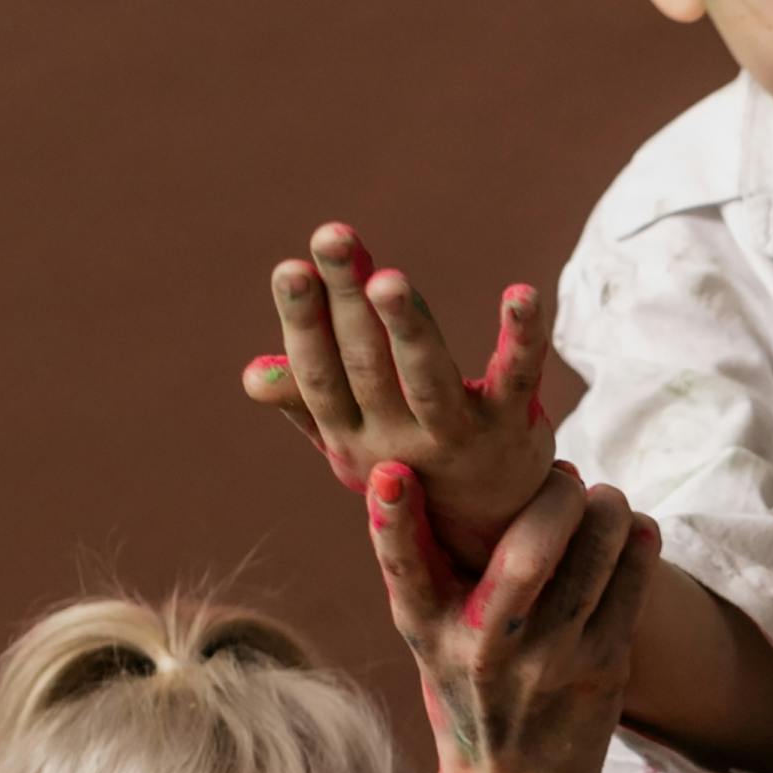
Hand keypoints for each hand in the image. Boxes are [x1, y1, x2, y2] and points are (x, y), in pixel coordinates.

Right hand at [245, 228, 559, 575]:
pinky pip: (517, 378)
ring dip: (409, 327)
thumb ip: (306, 402)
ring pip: (429, 379)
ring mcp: (457, 437)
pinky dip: (521, 337)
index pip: (319, 374)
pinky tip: (522, 293)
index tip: (290, 268)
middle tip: (333, 237)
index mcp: (350, 436)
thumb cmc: (411, 470)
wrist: (492, 535)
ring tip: (390, 279)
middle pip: (367, 364)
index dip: (303, 322)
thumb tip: (251, 376)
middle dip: (348, 300)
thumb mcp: (351, 441)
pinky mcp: (512, 429)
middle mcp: (397, 441)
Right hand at [366, 448, 659, 772]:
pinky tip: (631, 529)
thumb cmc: (468, 683)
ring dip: (606, 507)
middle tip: (563, 474)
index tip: (392, 469)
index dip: (393, 519)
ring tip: (602, 498)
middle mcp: (487, 646)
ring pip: (593, 556)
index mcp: (430, 629)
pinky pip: (633, 582)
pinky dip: (638, 540)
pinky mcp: (605, 666)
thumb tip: (433, 463)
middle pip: (526, 553)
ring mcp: (552, 658)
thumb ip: (427, 566)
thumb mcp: (429, 635)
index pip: (404, 569)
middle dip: (554, 495)